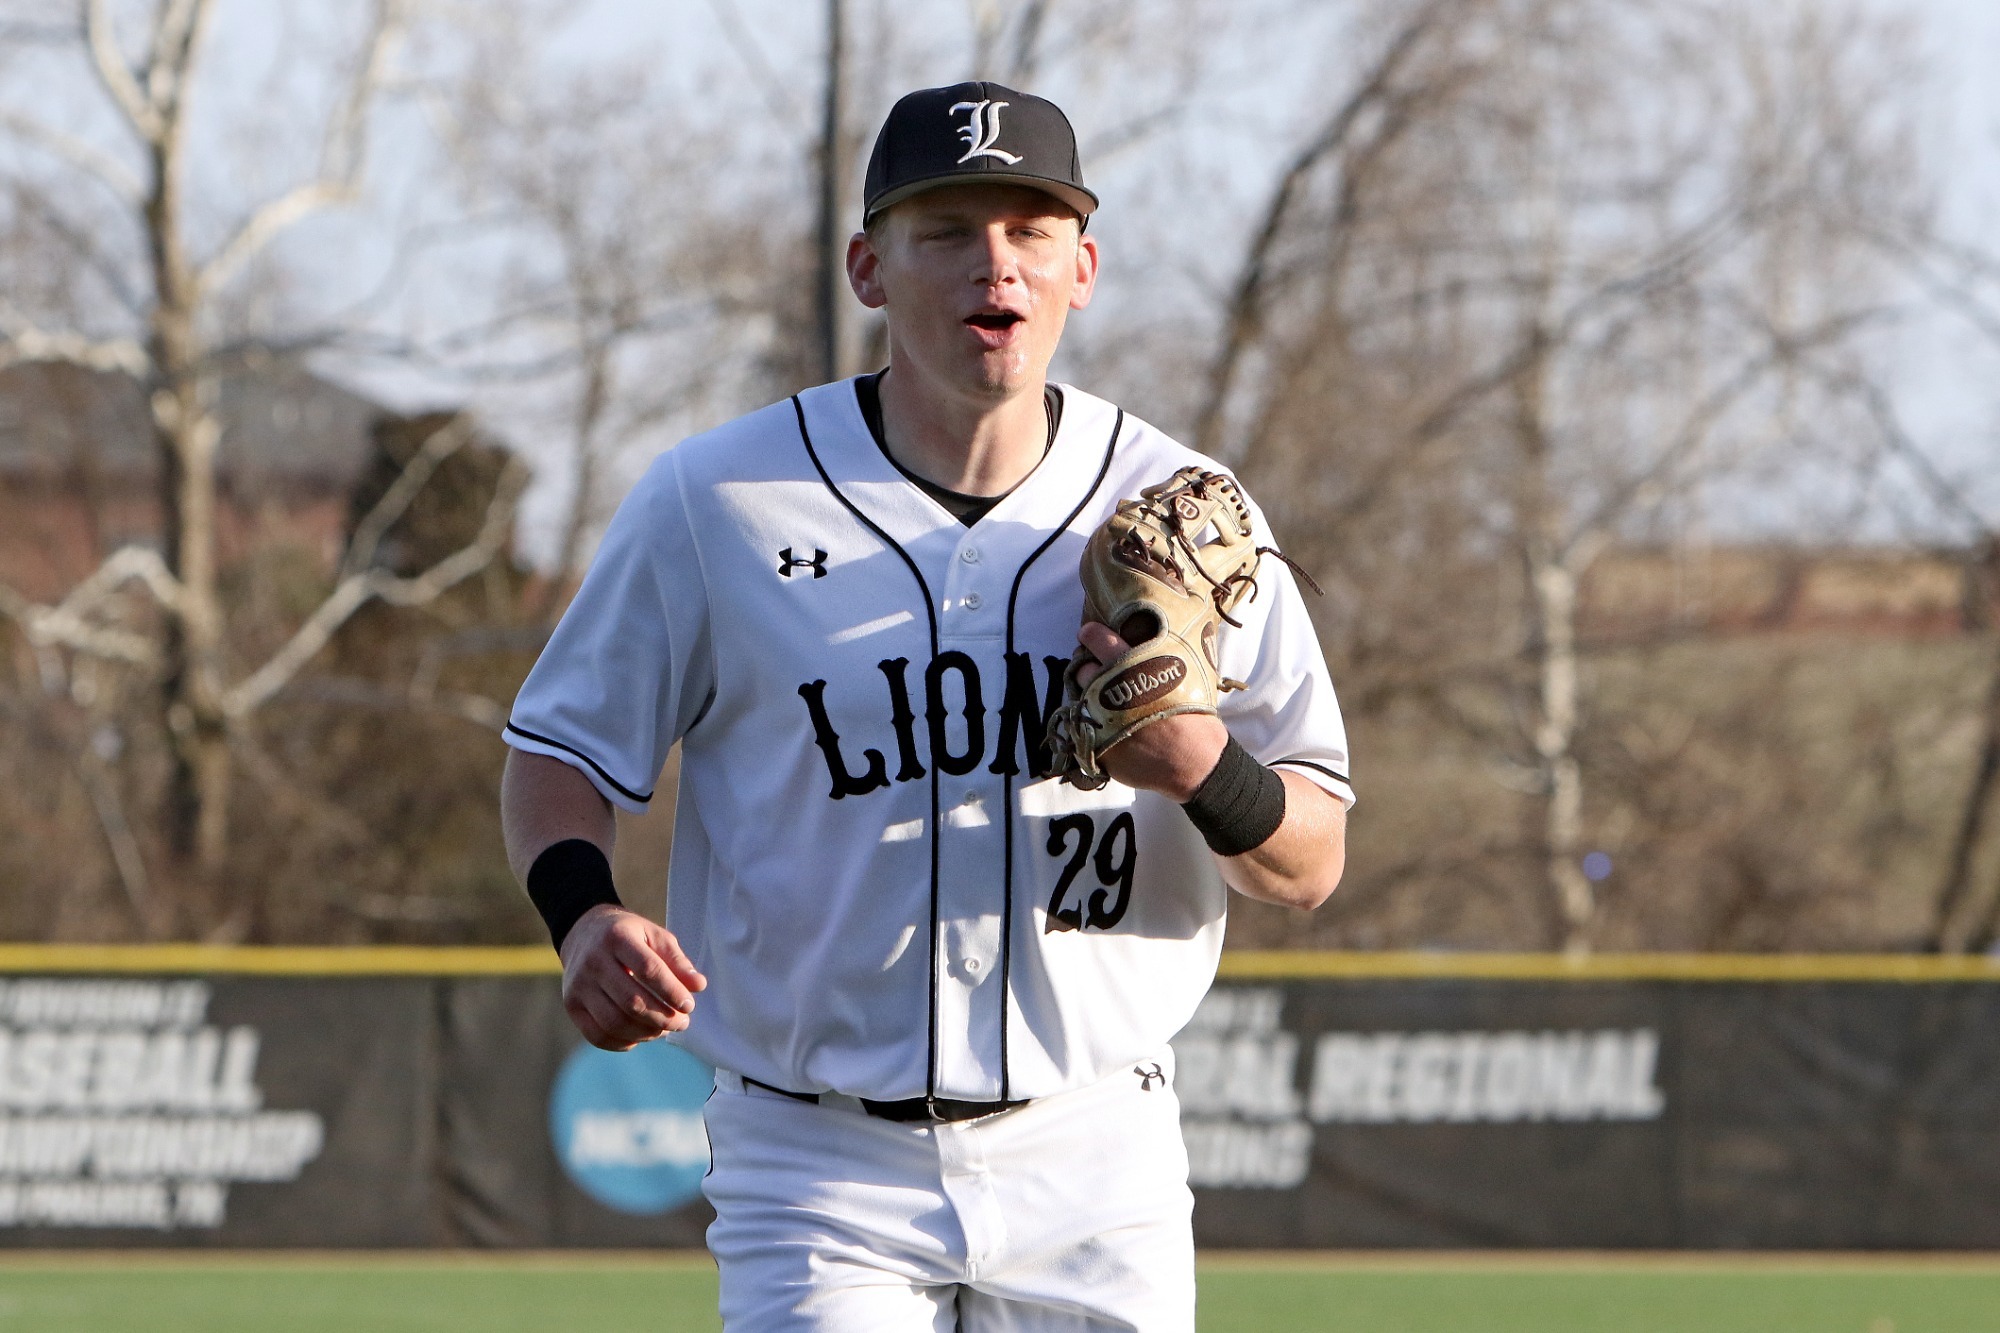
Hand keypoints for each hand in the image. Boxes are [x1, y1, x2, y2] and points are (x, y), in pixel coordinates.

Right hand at [557, 904, 707, 1050]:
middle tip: (682, 1022)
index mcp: (617, 938)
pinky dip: (622, 1042)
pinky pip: (596, 1035)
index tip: (689, 1005)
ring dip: (646, 1033)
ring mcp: (578, 985)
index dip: (672, 991)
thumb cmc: (629, 936)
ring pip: (614, 1022)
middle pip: (631, 1001)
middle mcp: (593, 961)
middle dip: (662, 1018)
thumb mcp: (654, 935)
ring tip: (664, 1030)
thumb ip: (676, 960)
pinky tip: (641, 1036)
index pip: (648, 969)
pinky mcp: (571, 1005)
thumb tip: (698, 986)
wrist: (584, 933)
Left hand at [1073, 621, 1227, 801]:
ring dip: (1089, 697)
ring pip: (1081, 699)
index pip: (1101, 641)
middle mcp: (1111, 693)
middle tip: (1097, 670)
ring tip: (1103, 702)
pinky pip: (1084, 730)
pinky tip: (1108, 726)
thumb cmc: (1195, 719)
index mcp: (1133, 671)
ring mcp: (1101, 721)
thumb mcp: (1185, 678)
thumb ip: (1158, 660)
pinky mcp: (1098, 746)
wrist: (1195, 763)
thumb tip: (1145, 642)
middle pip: (1084, 671)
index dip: (1093, 635)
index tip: (1089, 633)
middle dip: (1088, 668)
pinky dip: (1093, 725)